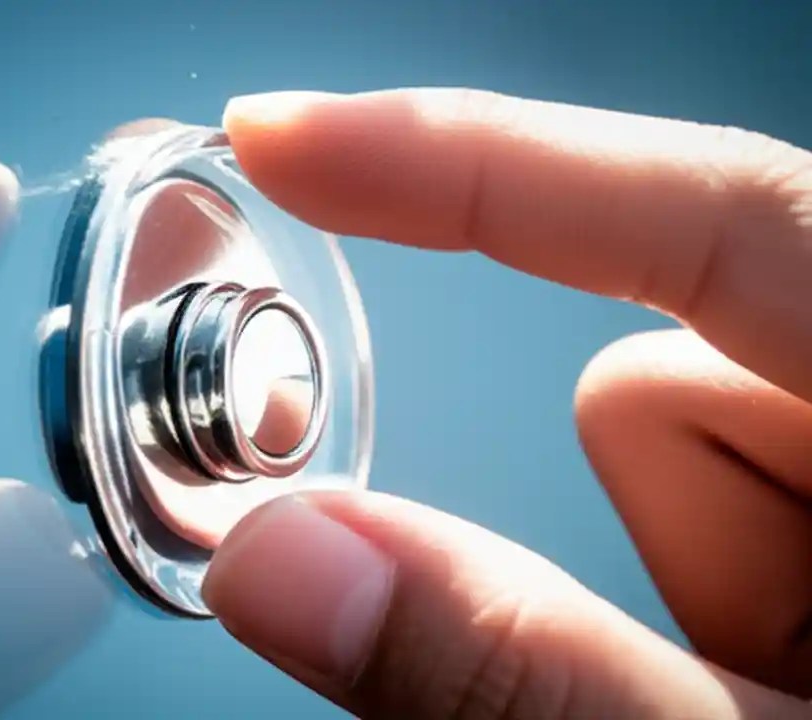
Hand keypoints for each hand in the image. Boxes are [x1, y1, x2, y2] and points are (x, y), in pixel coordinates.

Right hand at [202, 89, 811, 717]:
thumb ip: (525, 669)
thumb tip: (282, 556)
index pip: (719, 207)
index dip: (476, 163)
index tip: (284, 139)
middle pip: (664, 371)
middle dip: (618, 516)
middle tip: (652, 689)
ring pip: (680, 427)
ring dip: (672, 560)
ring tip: (735, 700)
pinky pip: (722, 484)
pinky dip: (708, 581)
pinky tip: (767, 688)